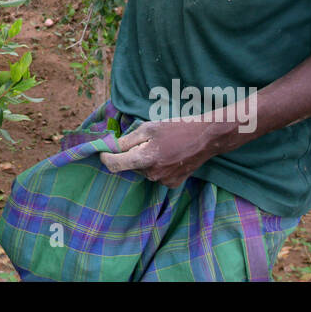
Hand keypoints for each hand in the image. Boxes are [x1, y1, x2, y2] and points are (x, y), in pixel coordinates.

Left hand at [99, 119, 229, 187]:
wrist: (206, 138)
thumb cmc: (177, 127)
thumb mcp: (149, 127)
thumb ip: (127, 140)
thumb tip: (111, 147)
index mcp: (145, 158)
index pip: (114, 165)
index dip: (105, 157)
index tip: (103, 151)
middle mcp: (153, 174)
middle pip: (130, 166)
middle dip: (131, 154)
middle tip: (145, 140)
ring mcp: (164, 181)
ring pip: (143, 171)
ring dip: (145, 160)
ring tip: (161, 146)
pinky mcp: (173, 184)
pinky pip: (156, 175)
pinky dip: (156, 166)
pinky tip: (168, 155)